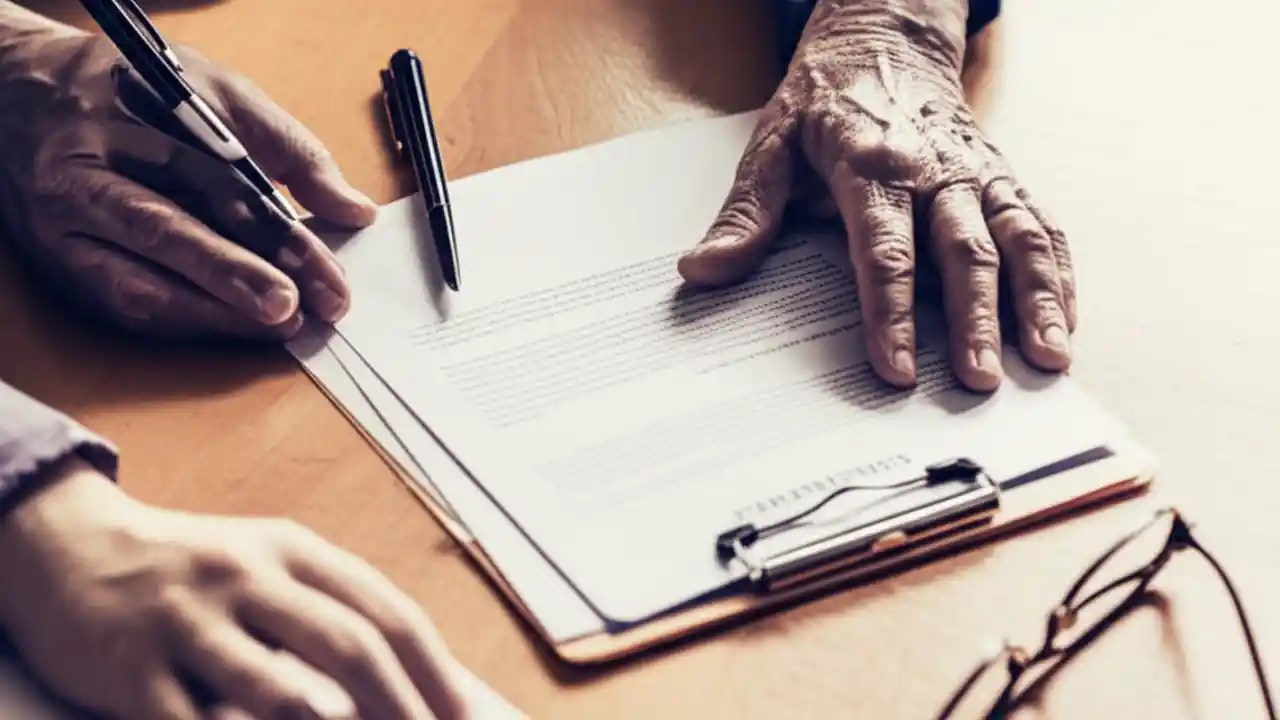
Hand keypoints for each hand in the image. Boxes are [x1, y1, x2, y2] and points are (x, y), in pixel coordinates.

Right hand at [0, 17, 376, 338]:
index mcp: (133, 118)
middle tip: (299, 310)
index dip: (281, 236)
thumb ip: (290, 149)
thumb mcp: (218, 91)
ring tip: (275, 326)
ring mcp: (66, 222)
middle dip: (241, 279)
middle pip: (170, 232)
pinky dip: (183, 322)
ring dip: (213, 314)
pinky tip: (230, 326)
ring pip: (137, 281)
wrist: (18, 92)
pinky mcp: (58, 261)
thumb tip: (355, 211)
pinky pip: (122, 304)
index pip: (218, 182)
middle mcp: (89, 171)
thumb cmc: (134, 92)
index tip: (330, 277)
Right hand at [0, 458, 522, 719]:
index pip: (386, 610)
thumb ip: (327, 605)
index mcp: (293, 549)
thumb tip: (407, 675)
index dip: (434, 669)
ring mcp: (191, 621)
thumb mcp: (266, 562)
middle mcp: (248, 576)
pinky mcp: (134, 667)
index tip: (464, 717)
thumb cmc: (192, 566)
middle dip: (402, 708)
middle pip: (348, 647)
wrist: (71, 544)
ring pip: (277, 690)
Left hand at [679, 1, 1074, 390]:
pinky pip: (1041, 224)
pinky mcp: (1003, 177)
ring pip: (1018, 236)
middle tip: (977, 383)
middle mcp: (935, 170)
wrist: (884, 39)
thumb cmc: (825, 101)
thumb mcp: (771, 145)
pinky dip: (1059, 275)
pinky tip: (1066, 321)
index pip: (884, 250)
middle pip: (962, 250)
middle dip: (974, 319)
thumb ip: (746, 214)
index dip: (890, 312)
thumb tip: (703, 271)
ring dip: (1037, 300)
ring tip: (1051, 360)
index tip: (895, 368)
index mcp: (872, 165)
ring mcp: (978, 173)